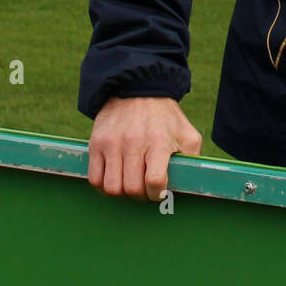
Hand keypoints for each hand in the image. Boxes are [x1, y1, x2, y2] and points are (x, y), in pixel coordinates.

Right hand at [87, 96, 202, 201]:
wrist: (136, 90)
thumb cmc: (165, 118)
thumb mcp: (186, 134)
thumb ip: (191, 159)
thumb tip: (190, 183)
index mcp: (159, 141)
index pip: (154, 181)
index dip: (157, 193)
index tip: (158, 192)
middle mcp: (133, 143)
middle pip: (132, 188)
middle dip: (141, 196)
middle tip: (144, 190)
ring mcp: (112, 144)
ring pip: (112, 187)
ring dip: (122, 193)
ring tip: (129, 184)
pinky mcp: (96, 144)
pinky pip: (94, 178)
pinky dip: (104, 186)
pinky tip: (115, 179)